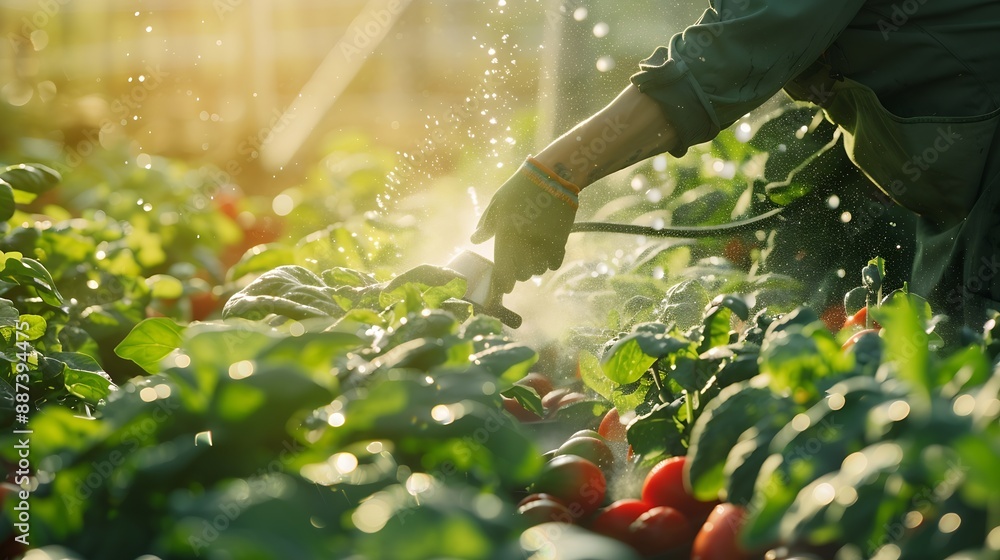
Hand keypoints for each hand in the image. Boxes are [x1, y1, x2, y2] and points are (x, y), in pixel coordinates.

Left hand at [471, 157, 579, 295]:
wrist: (553, 176)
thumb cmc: (520, 188)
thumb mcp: (498, 202)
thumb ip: (486, 224)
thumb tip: (475, 240)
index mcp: (506, 234)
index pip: (503, 271)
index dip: (502, 283)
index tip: (502, 288)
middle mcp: (525, 243)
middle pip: (521, 275)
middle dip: (517, 273)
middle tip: (516, 264)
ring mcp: (544, 244)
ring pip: (537, 271)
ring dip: (533, 267)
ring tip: (531, 255)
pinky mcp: (560, 241)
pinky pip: (553, 264)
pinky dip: (549, 262)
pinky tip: (545, 252)